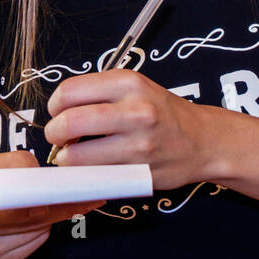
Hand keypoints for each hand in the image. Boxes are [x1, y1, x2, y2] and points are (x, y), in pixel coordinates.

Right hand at [0, 150, 104, 258]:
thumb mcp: (10, 161)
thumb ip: (27, 168)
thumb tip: (51, 187)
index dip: (19, 211)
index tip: (41, 207)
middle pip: (19, 224)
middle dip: (52, 211)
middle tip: (83, 199)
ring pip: (31, 234)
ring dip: (51, 220)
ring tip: (57, 204)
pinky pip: (32, 246)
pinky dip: (44, 232)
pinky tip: (43, 219)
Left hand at [43, 69, 210, 191]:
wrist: (203, 140)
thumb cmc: (163, 113)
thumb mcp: (135, 87)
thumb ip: (98, 94)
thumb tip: (58, 112)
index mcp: (129, 82)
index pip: (69, 91)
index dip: (55, 106)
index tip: (59, 113)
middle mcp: (136, 110)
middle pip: (69, 122)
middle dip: (54, 133)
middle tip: (59, 137)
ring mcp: (139, 144)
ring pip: (77, 156)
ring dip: (66, 159)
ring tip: (74, 155)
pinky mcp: (140, 172)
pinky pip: (95, 176)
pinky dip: (85, 174)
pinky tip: (93, 167)